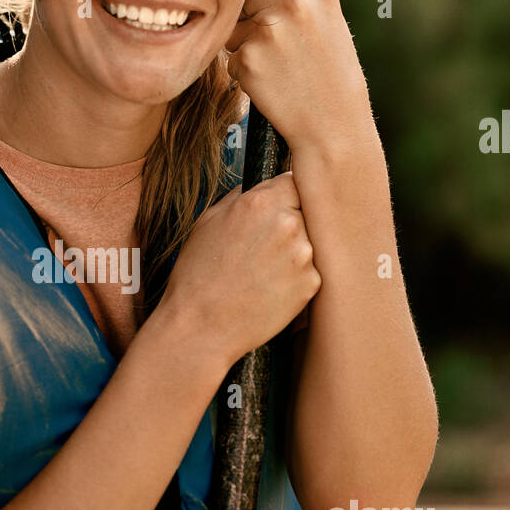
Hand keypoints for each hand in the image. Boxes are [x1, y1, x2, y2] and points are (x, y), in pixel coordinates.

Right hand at [161, 171, 320, 370]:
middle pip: (306, 211)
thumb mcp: (207, 222)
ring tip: (264, 272)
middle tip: (266, 247)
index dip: (285, 197)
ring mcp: (304, 255)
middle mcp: (288, 223)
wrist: (200, 327)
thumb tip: (261, 188)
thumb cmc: (197, 276)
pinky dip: (296, 279)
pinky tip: (270, 290)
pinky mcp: (312, 284)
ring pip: (311, 242)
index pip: (294, 182)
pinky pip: (311, 271)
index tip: (279, 209)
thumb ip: (241, 198)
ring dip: (295, 252)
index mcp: (261, 202)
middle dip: (292, 224)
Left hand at [224, 0, 374, 156]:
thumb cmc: (329, 74)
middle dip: (249, 17)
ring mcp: (268, 29)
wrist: (333, 126)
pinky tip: (272, 83)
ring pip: (232, 27)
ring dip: (244, 45)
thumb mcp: (325, 19)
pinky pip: (230, 57)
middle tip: (280, 46)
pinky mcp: (248, 58)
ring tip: (280, 65)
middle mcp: (292, 1)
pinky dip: (244, 71)